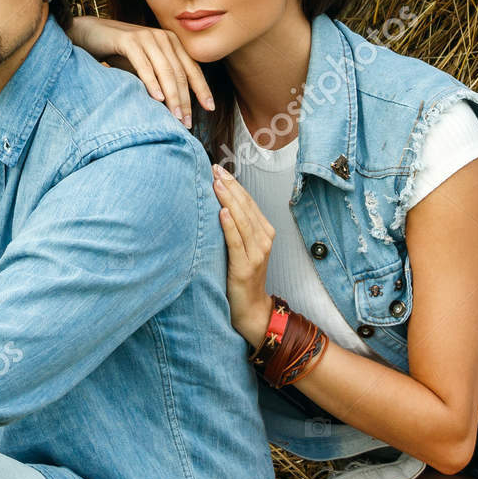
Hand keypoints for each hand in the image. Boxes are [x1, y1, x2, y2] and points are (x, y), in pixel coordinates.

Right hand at [69, 15, 213, 128]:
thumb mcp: (146, 66)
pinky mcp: (129, 40)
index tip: (209, 108)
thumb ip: (162, 79)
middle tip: (187, 122)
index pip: (192, 69)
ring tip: (176, 117)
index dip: (202, 89)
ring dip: (172, 96)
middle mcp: (164, 37)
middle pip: (181, 73)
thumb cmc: (120, 54)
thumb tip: (177, 108)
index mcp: (172, 43)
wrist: (91, 34)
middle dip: (186, 99)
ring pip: (166, 70)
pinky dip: (152, 83)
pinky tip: (157, 99)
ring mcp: (147, 37)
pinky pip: (144, 65)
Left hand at [211, 163, 275, 345]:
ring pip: (242, 220)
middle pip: (245, 206)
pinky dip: (229, 226)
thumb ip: (236, 227)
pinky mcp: (245, 267)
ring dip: (228, 200)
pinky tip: (222, 213)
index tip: (217, 169)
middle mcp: (264, 239)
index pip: (248, 201)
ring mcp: (257, 253)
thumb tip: (218, 203)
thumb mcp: (242, 248)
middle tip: (213, 169)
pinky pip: (236, 242)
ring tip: (215, 184)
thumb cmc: (243, 278)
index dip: (233, 184)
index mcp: (264, 232)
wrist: (251, 309)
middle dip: (229, 186)